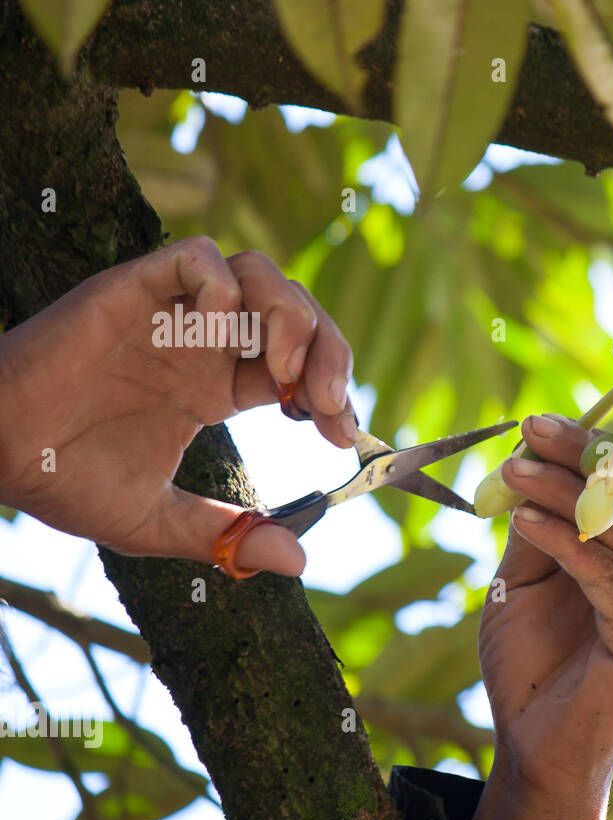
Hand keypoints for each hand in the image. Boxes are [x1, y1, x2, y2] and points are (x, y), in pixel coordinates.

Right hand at [0, 236, 356, 575]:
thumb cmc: (62, 480)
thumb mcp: (158, 522)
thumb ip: (226, 534)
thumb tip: (299, 560)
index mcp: (216, 386)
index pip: (300, 366)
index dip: (332, 392)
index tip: (341, 434)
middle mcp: (203, 342)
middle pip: (294, 313)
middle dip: (329, 352)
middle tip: (327, 407)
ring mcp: (170, 313)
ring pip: (257, 272)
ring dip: (289, 315)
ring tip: (285, 374)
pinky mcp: (130, 291)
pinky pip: (195, 257)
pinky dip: (222, 286)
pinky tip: (220, 336)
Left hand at [463, 414, 612, 819]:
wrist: (537, 753)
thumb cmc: (532, 669)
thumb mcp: (525, 584)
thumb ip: (536, 531)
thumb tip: (527, 463)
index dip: (587, 451)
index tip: (536, 424)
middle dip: (579, 457)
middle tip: (529, 427)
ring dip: (561, 493)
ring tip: (511, 469)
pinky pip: (605, 578)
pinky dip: (564, 542)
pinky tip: (524, 519)